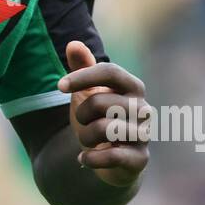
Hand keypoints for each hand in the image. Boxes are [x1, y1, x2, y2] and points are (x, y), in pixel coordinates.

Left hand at [56, 40, 149, 186]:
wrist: (109, 158)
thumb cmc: (99, 118)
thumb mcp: (87, 91)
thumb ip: (82, 67)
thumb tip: (73, 44)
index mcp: (132, 86)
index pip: (110, 71)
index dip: (83, 76)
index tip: (60, 86)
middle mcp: (143, 108)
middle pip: (101, 102)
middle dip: (81, 114)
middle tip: (83, 123)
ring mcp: (144, 134)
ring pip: (105, 129)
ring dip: (85, 137)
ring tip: (87, 141)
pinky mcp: (141, 159)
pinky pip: (113, 156)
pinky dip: (91, 158)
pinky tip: (84, 160)